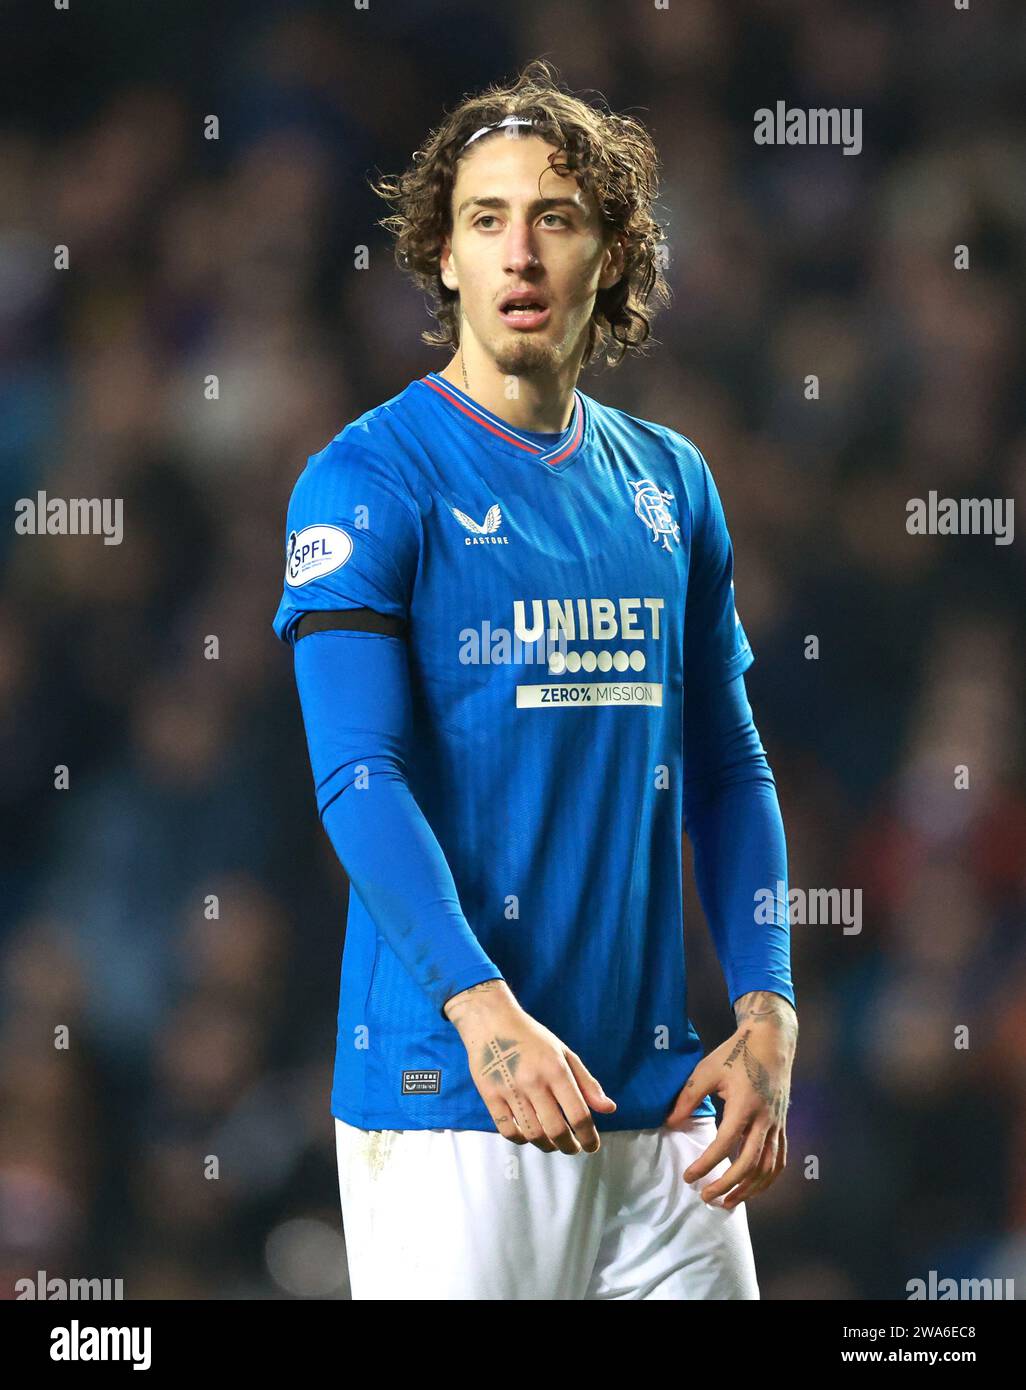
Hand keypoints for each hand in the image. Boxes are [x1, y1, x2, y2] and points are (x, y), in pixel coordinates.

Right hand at [444, 980, 616, 1152]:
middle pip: (556, 1130)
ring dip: (547, 1146)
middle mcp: (534, 1081)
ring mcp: (510, 1090)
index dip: (588, 1137)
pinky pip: (507, 1130)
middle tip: (574, 1148)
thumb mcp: (563, 1053)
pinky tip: (528, 1135)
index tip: (591, 1146)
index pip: (578, 1114)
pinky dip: (521, 1140)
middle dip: (569, 1146)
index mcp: (556, 1069)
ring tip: (553, 1144)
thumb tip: (609, 1109)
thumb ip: (587, 1083)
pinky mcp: (490, 1096)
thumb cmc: (531, 1037)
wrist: (491, 1021)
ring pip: (533, 1134)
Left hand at [664, 990, 796, 1207]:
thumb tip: (670, 1124)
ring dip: (749, 1190)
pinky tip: (753, 1189)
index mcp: (745, 1105)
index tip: (689, 1177)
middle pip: (750, 1164)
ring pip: (768, 1168)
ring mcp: (777, 1124)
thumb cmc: (736, 1053)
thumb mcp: (707, 1070)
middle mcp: (765, 1120)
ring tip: (728, 1202)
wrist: (771, 1040)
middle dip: (728, 1185)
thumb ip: (688, 1098)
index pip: (725, 1145)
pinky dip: (767, 1180)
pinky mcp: (782, 1125)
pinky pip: (779, 1160)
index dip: (706, 1164)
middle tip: (706, 1197)